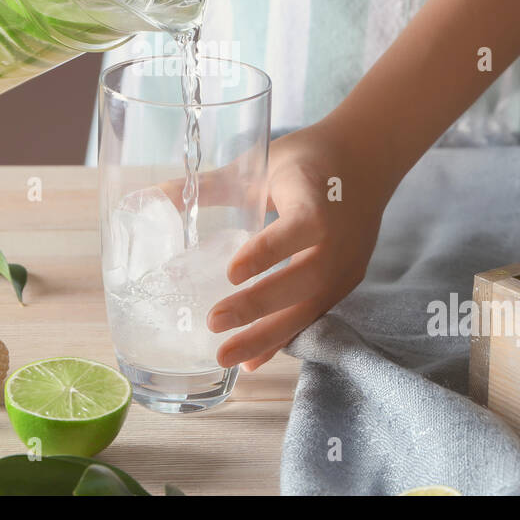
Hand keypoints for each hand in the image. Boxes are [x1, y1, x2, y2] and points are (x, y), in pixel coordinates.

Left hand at [207, 121, 393, 370]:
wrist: (368, 160)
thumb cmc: (307, 158)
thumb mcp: (262, 163)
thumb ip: (209, 186)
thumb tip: (150, 198)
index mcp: (318, 200)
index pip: (297, 229)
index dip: (267, 252)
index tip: (231, 272)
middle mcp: (339, 239)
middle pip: (305, 279)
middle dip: (259, 305)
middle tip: (213, 321)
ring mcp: (347, 266)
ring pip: (309, 307)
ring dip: (267, 335)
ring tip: (225, 357)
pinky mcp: (346, 283)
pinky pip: (313, 315)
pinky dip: (282, 337)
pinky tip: (252, 361)